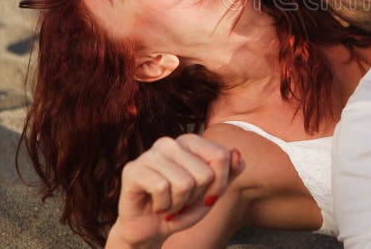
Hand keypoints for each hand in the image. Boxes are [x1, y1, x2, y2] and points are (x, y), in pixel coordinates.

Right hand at [106, 134, 243, 248]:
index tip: (205, 194)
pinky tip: (155, 205)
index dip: (218, 185)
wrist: (151, 229)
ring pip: (184, 182)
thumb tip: (237, 153)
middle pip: (204, 173)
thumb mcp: (212, 192)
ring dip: (179, 203)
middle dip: (196, 197)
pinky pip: (162, 188)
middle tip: (181, 201)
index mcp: (190, 141)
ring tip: (169, 203)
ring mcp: (150, 154)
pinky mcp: (133, 169)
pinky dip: (163, 206)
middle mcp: (170, 142)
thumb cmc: (183, 206)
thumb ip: (229, 172)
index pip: (221, 156)